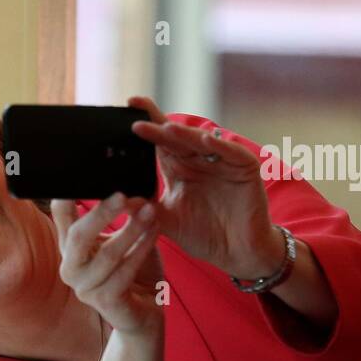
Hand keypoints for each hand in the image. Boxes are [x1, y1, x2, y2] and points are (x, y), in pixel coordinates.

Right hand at [52, 194, 164, 333]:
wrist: (144, 313)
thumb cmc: (134, 269)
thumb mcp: (126, 236)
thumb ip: (124, 214)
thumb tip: (132, 187)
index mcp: (72, 248)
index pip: (61, 217)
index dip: (64, 199)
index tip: (76, 177)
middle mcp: (71, 268)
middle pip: (77, 236)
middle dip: (100, 214)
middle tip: (122, 194)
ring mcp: (85, 288)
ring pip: (108, 254)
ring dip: (132, 230)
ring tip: (151, 211)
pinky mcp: (105, 302)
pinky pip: (125, 272)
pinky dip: (142, 249)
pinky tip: (155, 232)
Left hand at [128, 96, 284, 280]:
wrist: (236, 253)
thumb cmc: (204, 235)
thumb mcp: (167, 222)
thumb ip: (144, 210)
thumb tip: (115, 200)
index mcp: (180, 168)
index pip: (161, 142)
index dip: (148, 125)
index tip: (129, 106)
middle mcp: (200, 160)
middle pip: (178, 138)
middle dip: (160, 127)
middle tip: (139, 119)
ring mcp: (223, 162)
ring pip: (203, 142)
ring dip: (186, 135)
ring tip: (167, 128)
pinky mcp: (245, 170)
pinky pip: (234, 153)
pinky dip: (222, 146)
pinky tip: (206, 141)